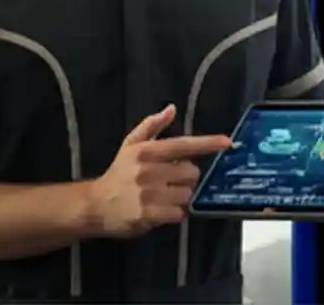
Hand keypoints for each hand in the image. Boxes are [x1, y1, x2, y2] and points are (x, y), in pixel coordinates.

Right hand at [90, 104, 231, 237]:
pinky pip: (179, 213)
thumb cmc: (118, 173)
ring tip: (164, 197)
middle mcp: (149, 170)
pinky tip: (161, 211)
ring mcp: (149, 193)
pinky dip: (174, 214)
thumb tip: (171, 109)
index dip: (207, 143)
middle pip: (192, 173)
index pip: (183, 145)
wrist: (95, 204)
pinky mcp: (148, 214)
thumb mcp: (131, 145)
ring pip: (187, 194)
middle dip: (186, 178)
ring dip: (181, 198)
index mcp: (147, 151)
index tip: (227, 142)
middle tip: (171, 182)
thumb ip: (152, 126)